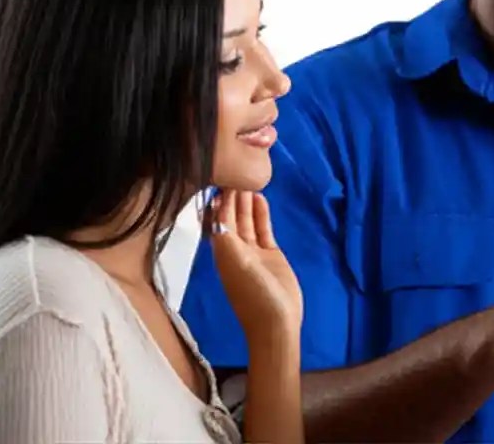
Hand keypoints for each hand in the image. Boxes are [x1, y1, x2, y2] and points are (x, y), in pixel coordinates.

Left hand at [207, 190, 303, 340]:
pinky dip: (261, 214)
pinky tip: (261, 199)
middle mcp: (235, 250)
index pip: (216, 221)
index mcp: (222, 253)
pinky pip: (263, 229)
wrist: (277, 322)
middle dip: (231, 197)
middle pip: (231, 218)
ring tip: (248, 180)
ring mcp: (253, 252)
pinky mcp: (271, 254)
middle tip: (235, 172)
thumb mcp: (236, 265)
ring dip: (246, 202)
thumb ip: (227, 238)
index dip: (217, 201)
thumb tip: (217, 211)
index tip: (218, 177)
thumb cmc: (254, 294)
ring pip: (247, 221)